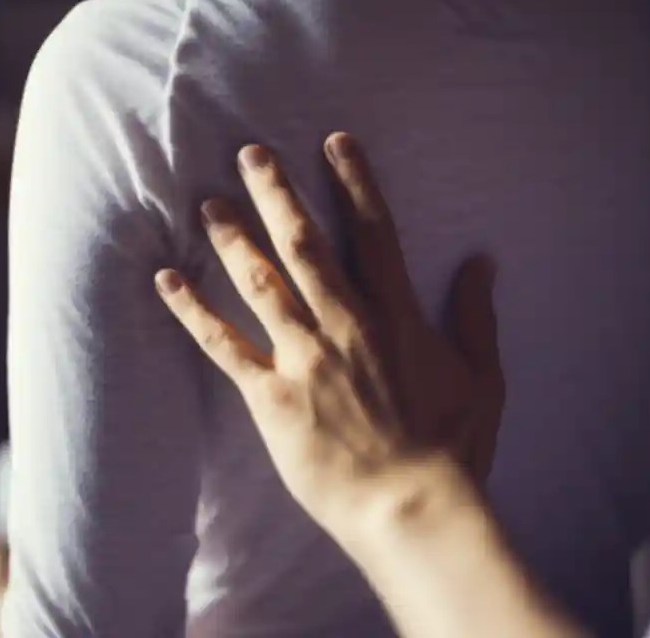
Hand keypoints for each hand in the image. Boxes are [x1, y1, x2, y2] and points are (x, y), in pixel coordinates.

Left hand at [154, 133, 504, 546]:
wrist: (411, 507)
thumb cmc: (453, 448)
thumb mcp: (482, 377)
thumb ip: (477, 316)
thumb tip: (483, 263)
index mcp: (397, 316)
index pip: (373, 232)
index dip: (354, 182)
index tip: (335, 142)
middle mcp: (346, 325)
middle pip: (306, 244)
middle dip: (277, 193)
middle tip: (251, 153)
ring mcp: (305, 358)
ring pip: (261, 282)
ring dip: (232, 238)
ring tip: (208, 203)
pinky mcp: (272, 397)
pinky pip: (223, 345)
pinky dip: (192, 311)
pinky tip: (166, 280)